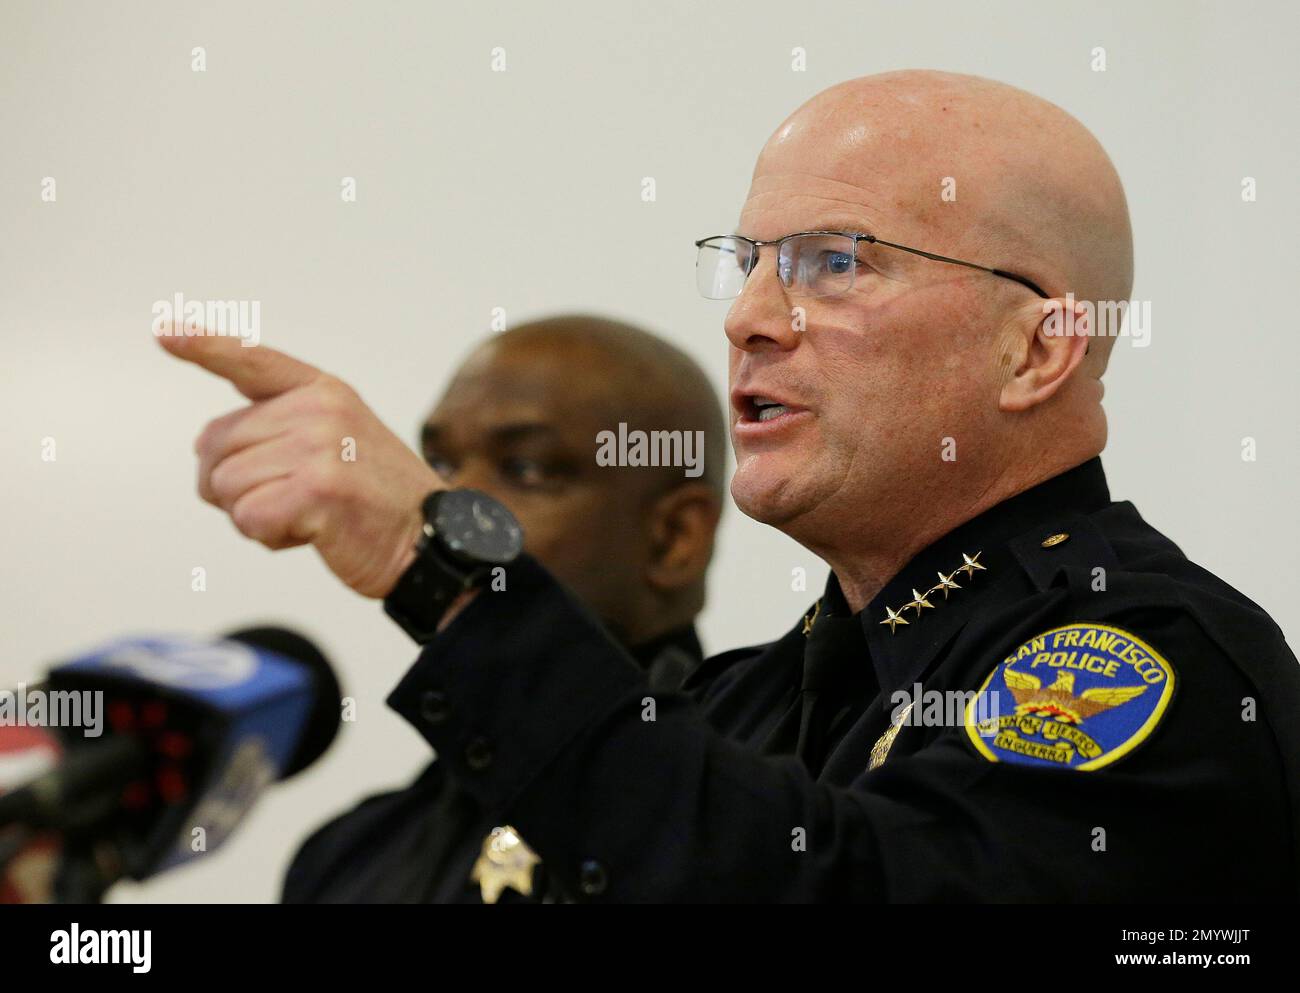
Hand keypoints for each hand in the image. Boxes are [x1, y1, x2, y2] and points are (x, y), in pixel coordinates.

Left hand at [156, 328, 446, 598]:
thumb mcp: (337, 445)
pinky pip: (248, 518)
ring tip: (310, 516)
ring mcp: (320, 447)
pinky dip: (270, 537)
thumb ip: (277, 433)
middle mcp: (320, 410)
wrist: (433, 542)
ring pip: (226, 487)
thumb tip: (202, 448)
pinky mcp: (318, 489)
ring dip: (255, 515)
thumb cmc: (377, 502)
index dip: (205, 347)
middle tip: (294, 500)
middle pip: (215, 446)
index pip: (253, 362)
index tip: (165, 332)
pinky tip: (312, 533)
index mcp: (324, 392)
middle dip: (236, 485)